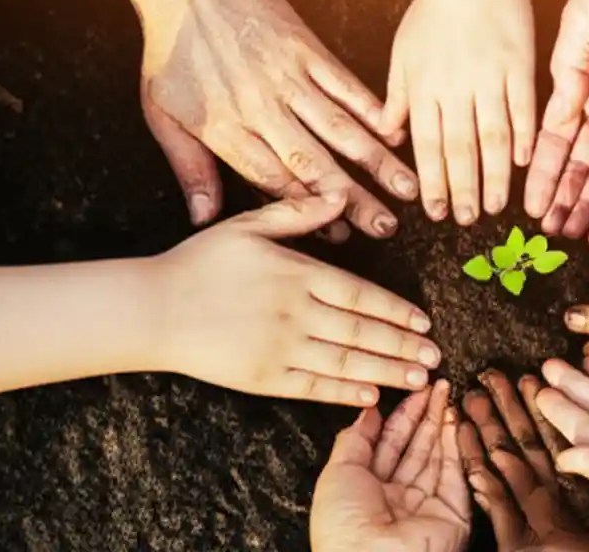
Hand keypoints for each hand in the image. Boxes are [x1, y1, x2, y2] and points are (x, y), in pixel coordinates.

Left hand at [139, 0, 416, 234]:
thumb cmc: (170, 50)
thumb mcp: (162, 115)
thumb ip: (189, 168)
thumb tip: (204, 218)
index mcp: (227, 129)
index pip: (276, 181)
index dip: (310, 212)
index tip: (341, 235)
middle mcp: (262, 108)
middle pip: (315, 163)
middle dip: (355, 199)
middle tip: (386, 226)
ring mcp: (287, 77)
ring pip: (339, 128)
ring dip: (375, 161)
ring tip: (406, 187)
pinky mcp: (305, 48)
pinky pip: (344, 84)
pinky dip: (372, 108)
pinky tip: (395, 131)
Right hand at [151, 195, 439, 405]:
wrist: (154, 309)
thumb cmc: (200, 263)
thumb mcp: (248, 226)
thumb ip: (297, 211)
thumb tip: (338, 195)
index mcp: (296, 274)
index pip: (360, 294)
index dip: (396, 310)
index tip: (423, 321)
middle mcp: (295, 313)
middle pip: (362, 332)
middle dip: (403, 346)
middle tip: (435, 357)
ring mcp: (280, 348)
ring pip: (345, 363)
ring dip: (386, 371)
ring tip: (416, 378)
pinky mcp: (263, 377)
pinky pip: (313, 387)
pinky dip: (344, 393)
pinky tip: (370, 395)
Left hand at [312, 382, 470, 551]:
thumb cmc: (345, 526)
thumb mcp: (337, 473)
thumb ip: (354, 440)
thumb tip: (367, 411)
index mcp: (367, 493)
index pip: (387, 446)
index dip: (399, 417)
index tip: (409, 390)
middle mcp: (398, 499)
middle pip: (415, 448)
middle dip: (424, 415)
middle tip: (434, 383)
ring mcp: (426, 505)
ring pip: (437, 456)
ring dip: (442, 422)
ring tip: (446, 390)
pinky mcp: (453, 512)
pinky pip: (456, 473)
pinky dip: (458, 444)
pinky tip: (456, 416)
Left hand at [383, 0, 535, 225]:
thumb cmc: (432, 9)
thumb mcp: (402, 53)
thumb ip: (397, 97)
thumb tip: (390, 136)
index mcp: (423, 86)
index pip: (426, 145)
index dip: (432, 182)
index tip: (436, 211)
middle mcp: (454, 87)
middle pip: (459, 149)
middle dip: (462, 189)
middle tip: (466, 220)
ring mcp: (489, 76)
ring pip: (492, 137)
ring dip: (494, 176)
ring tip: (495, 205)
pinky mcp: (519, 63)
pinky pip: (522, 109)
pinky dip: (524, 137)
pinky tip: (524, 164)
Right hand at [457, 370, 588, 551]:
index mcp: (578, 503)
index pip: (555, 446)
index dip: (540, 411)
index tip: (528, 379)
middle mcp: (552, 512)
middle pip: (524, 451)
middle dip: (505, 412)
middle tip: (488, 376)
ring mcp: (532, 531)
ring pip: (505, 473)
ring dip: (487, 435)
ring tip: (469, 399)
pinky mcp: (518, 550)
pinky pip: (499, 508)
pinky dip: (484, 480)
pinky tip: (472, 450)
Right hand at [525, 0, 588, 238]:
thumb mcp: (581, 26)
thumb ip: (569, 75)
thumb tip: (555, 122)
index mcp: (581, 84)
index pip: (557, 139)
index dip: (544, 175)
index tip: (531, 209)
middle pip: (587, 161)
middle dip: (571, 198)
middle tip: (556, 236)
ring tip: (588, 234)